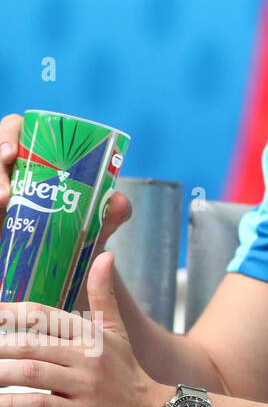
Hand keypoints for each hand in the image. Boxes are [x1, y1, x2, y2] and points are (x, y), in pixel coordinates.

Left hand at [0, 251, 171, 406]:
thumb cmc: (127, 378)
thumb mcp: (117, 334)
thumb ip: (103, 297)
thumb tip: (106, 257)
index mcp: (91, 335)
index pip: (43, 316)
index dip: (10, 312)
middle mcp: (87, 356)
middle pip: (30, 345)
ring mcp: (83, 385)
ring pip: (30, 372)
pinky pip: (36, 405)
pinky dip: (8, 404)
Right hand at [1, 113, 133, 309]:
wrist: (64, 274)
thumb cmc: (78, 238)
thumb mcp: (96, 227)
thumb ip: (111, 215)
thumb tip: (117, 200)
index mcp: (38, 162)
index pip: (17, 132)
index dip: (9, 134)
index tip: (14, 152)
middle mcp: (13, 174)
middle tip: (4, 192)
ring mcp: (1, 193)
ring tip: (1, 201)